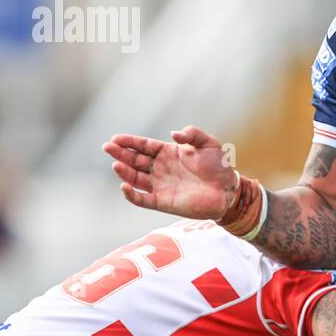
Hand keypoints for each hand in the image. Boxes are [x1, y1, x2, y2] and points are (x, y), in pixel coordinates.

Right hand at [103, 126, 236, 217]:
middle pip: (135, 160)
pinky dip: (132, 195)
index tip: (115, 138)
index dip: (130, 142)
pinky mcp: (163, 202)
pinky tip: (125, 186)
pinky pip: (142, 199)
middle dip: (120, 154)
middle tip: (107, 147)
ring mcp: (160, 185)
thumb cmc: (219, 166)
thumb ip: (192, 134)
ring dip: (124, 172)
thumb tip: (173, 134)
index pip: (144, 146)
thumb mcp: (208, 143)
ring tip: (116, 165)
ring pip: (135, 178)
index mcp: (168, 153)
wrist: (228, 190)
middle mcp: (160, 168)